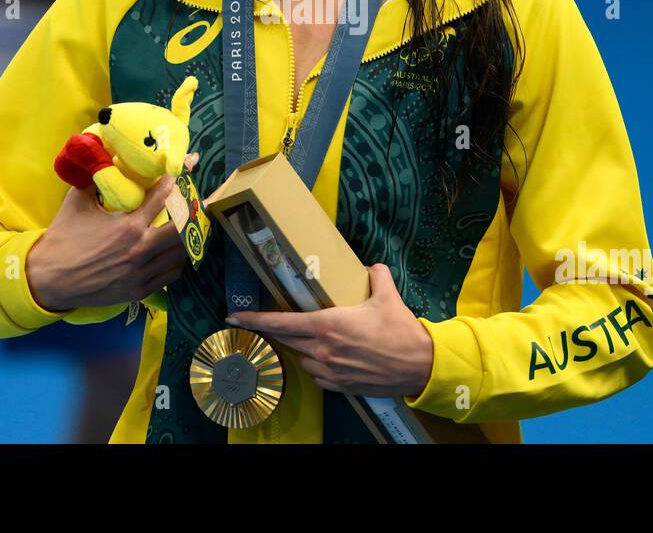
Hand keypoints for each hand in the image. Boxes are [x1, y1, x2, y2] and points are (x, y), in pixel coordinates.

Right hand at [26, 153, 199, 312]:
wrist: (48, 278)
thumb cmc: (63, 238)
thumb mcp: (77, 201)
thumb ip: (96, 179)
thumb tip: (103, 157)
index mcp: (128, 226)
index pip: (163, 198)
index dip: (173, 183)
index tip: (176, 176)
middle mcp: (140, 250)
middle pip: (183, 229)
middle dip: (188, 214)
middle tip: (190, 205)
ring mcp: (142, 273)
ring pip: (181, 254)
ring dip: (185, 239)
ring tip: (185, 228)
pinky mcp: (140, 291)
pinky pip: (171, 275)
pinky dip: (176, 262)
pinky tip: (172, 252)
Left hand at [226, 263, 434, 397]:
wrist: (419, 365)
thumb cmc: (401, 330)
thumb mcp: (387, 295)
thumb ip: (376, 275)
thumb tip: (372, 266)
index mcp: (327, 324)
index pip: (281, 321)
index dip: (254, 318)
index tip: (233, 316)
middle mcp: (322, 349)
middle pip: (286, 339)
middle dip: (276, 331)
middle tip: (267, 323)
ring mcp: (329, 370)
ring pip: (302, 358)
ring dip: (303, 348)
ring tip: (316, 338)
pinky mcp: (340, 386)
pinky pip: (318, 375)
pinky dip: (319, 365)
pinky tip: (331, 357)